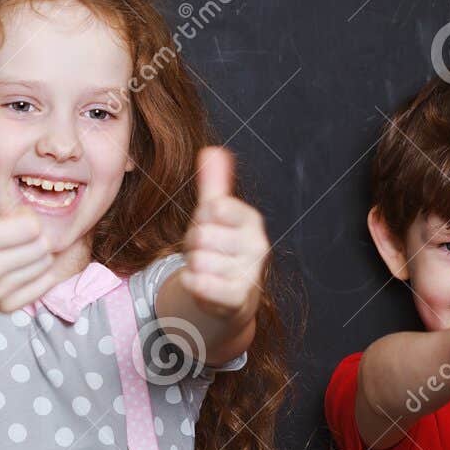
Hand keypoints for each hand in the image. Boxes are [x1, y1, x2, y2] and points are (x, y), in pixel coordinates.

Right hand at [0, 152, 58, 313]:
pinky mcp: (5, 307)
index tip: (5, 219)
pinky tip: (17, 268)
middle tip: (9, 236)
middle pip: (42, 246)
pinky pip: (45, 285)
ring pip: (45, 265)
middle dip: (31, 236)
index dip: (23, 217)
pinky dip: (38, 275)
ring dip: (34, 254)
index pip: (32, 227)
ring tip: (12, 251)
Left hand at [179, 146, 268, 318]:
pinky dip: (192, 284)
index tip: (209, 226)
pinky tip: (202, 284)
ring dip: (194, 267)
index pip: (215, 207)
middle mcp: (257, 246)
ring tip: (207, 270)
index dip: (201, 218)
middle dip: (194, 245)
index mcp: (252, 220)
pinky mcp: (237, 299)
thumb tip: (211, 150)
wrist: (231, 296)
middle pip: (202, 235)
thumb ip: (214, 183)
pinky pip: (200, 284)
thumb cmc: (221, 249)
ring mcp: (250, 274)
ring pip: (197, 261)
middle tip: (205, 252)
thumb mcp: (216, 214)